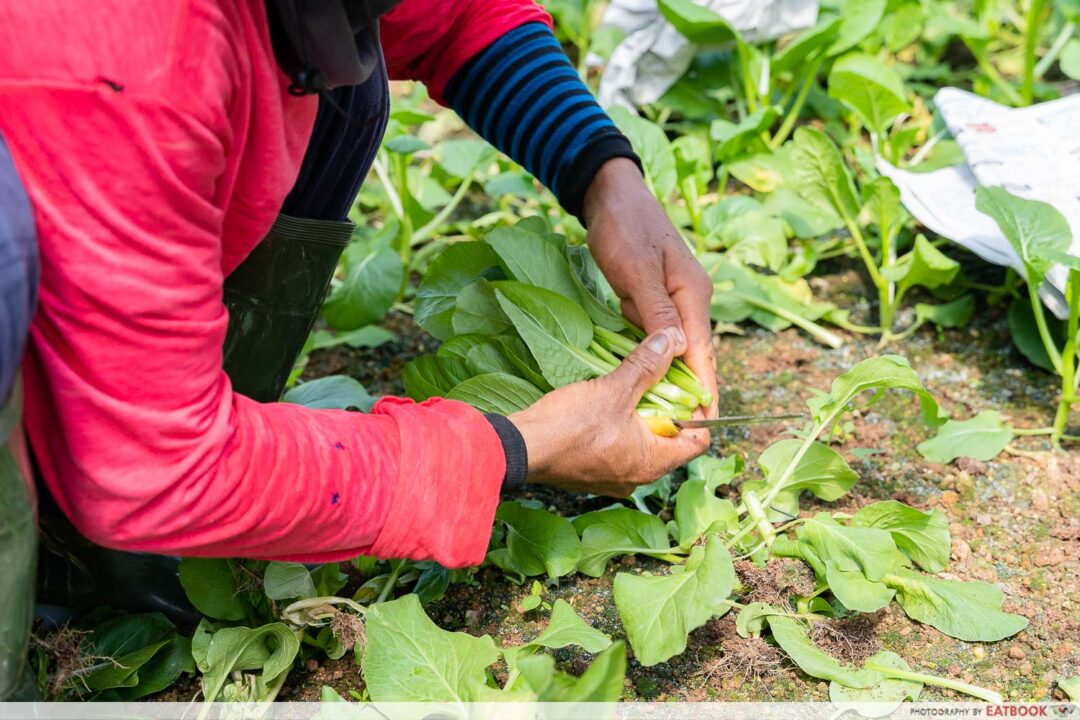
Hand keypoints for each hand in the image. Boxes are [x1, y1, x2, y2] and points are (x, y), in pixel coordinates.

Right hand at [508, 328, 709, 496]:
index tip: (692, 387)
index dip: (700, 412)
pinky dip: (620, 429)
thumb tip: (674, 340)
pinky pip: (618, 450)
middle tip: (661, 380)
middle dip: (668, 410)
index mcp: (653, 463)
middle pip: (670, 441)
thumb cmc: (571, 425)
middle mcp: (638, 478)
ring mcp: (613, 479)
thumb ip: (647, 364)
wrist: (521, 448)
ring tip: (632, 388)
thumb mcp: (614, 389)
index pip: (698, 441)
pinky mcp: (592, 475)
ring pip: (642, 445)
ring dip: (641, 418)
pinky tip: (606, 407)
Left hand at [583, 158, 717, 414]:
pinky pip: (658, 333)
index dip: (704, 388)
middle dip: (690, 389)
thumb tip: (678, 350)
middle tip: (684, 429)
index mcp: (693, 294)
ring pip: (675, 346)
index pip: (701, 351)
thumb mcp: (636, 272)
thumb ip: (656, 312)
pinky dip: (653, 355)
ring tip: (662, 413)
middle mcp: (691, 298)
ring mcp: (675, 297)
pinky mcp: (657, 296)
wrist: (611, 195)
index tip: (704, 422)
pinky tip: (645, 376)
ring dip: (670, 375)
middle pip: (693, 353)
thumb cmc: (623, 230)